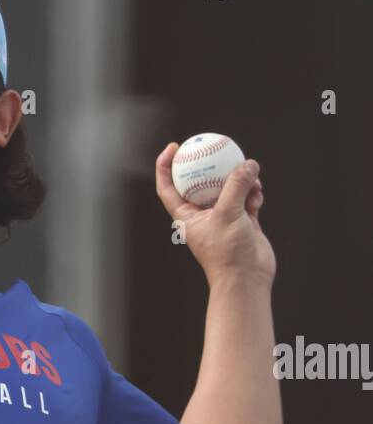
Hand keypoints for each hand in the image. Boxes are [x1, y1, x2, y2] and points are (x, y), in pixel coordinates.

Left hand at [156, 142, 276, 287]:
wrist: (247, 278)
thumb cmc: (228, 252)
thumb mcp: (228, 214)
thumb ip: (236, 186)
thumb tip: (248, 164)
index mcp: (186, 216)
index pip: (167, 187)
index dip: (165, 166)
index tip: (173, 147)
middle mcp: (202, 215)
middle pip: (201, 181)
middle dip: (211, 164)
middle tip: (218, 145)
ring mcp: (223, 217)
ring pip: (229, 187)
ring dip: (242, 180)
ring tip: (252, 180)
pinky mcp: (243, 220)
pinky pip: (247, 197)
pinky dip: (253, 193)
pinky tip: (258, 195)